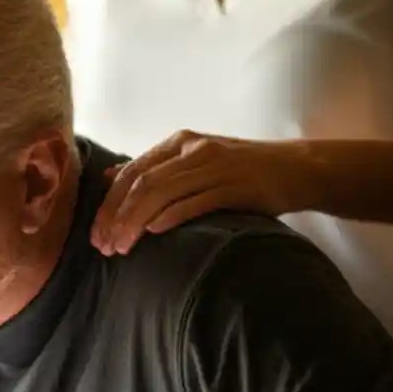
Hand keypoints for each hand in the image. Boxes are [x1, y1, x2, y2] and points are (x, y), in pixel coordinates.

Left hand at [91, 130, 309, 255]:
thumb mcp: (195, 161)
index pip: (131, 172)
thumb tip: (111, 177)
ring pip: (163, 192)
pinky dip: (171, 216)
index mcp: (178, 143)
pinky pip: (196, 201)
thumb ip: (156, 169)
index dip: (109, 204)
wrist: (297, 169)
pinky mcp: (236, 187)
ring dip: (136, 222)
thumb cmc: (241, 170)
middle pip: (142, 184)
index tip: (96, 234)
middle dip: (116, 217)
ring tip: (122, 248)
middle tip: (103, 247)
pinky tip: (153, 232)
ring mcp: (216, 167)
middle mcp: (194, 150)